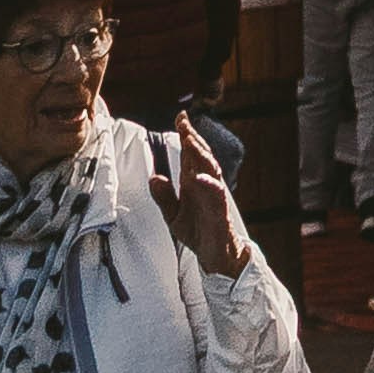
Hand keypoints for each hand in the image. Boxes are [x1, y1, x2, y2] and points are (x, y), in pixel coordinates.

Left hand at [154, 134, 248, 278]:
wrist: (216, 255)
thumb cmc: (198, 231)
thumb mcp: (173, 215)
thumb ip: (164, 197)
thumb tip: (154, 177)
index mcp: (194, 182)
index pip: (189, 154)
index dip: (186, 135)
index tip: (180, 117)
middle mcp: (205, 184)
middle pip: (200, 156)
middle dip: (192, 138)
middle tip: (184, 122)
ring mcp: (214, 195)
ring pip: (210, 168)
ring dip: (200, 154)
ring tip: (190, 140)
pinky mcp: (219, 211)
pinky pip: (216, 194)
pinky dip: (209, 184)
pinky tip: (200, 176)